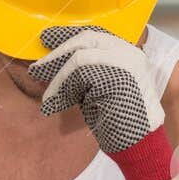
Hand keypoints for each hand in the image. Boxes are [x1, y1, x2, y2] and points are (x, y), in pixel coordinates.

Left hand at [34, 26, 163, 154]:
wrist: (140, 144)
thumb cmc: (120, 123)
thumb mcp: (100, 91)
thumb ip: (84, 75)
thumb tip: (53, 66)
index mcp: (129, 55)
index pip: (95, 35)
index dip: (68, 36)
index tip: (48, 38)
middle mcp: (129, 54)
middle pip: (86, 39)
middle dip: (58, 52)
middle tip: (38, 66)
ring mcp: (125, 62)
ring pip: (79, 58)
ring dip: (58, 79)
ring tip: (48, 97)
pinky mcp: (117, 74)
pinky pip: (80, 74)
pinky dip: (63, 89)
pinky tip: (55, 103)